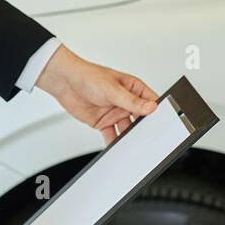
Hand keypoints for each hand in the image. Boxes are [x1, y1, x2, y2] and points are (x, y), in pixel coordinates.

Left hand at [36, 44, 158, 145]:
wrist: (64, 82)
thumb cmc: (88, 76)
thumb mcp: (112, 89)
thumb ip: (131, 101)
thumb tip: (151, 107)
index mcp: (133, 88)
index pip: (150, 102)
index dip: (156, 113)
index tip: (160, 124)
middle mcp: (125, 101)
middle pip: (140, 119)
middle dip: (143, 128)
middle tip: (147, 138)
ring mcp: (114, 112)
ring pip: (127, 129)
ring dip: (129, 137)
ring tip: (132, 146)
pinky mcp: (103, 122)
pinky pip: (112, 135)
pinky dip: (114, 143)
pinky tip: (117, 148)